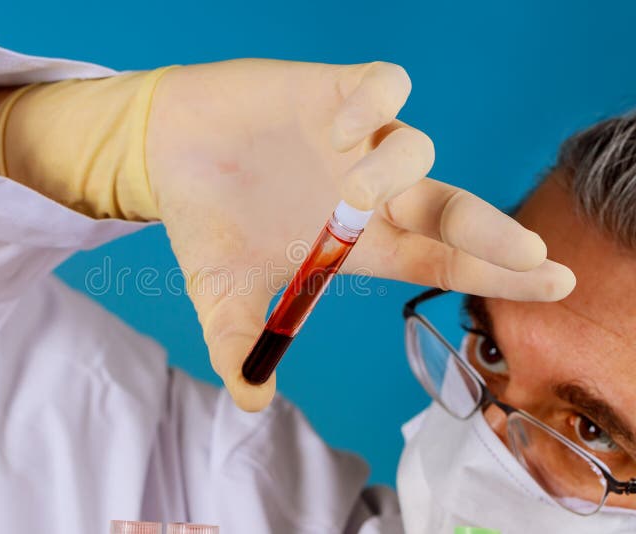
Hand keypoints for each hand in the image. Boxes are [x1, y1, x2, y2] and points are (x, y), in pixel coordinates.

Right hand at [146, 59, 574, 410]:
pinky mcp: (334, 92)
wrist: (168, 151)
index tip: (557, 282)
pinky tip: (339, 130)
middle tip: (531, 256)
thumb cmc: (205, 221)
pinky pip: (384, 87)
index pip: (443, 262)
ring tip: (347, 192)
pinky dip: (375, 107)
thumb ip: (239, 346)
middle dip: (496, 235)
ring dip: (394, 175)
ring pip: (418, 150)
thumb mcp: (220, 294)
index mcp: (357, 244)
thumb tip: (255, 402)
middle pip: (453, 211)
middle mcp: (371, 194)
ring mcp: (356, 142)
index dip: (501, 275)